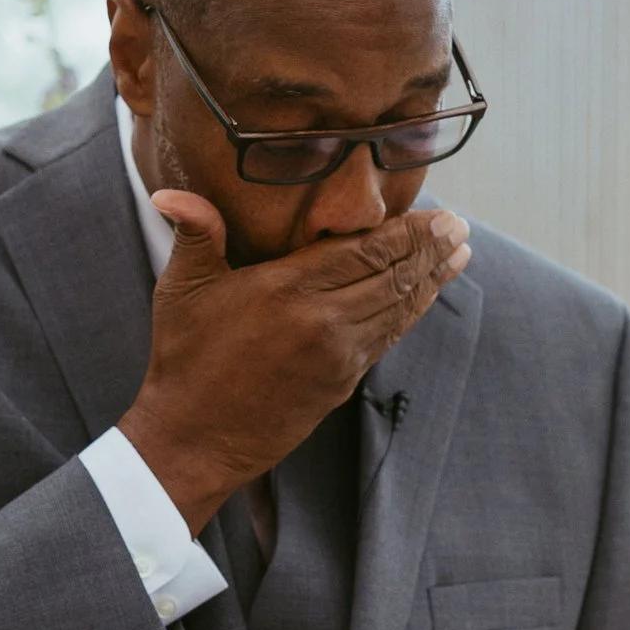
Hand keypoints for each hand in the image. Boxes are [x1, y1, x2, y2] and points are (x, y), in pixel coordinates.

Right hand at [119, 195, 470, 530]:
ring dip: (431, 279)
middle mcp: (322, 320)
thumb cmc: (184, 359)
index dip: (406, 232)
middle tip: (458, 226)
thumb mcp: (182, 290)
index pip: (364, 250)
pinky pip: (387, 338)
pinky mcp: (342, 382)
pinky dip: (412, 312)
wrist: (195, 439)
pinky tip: (426, 295)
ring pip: (398, 307)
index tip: (437, 214)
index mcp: (287, 288)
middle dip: (430, 249)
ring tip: (458, 253)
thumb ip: (196, 234)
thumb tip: (170, 190)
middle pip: (392, 275)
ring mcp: (338, 355)